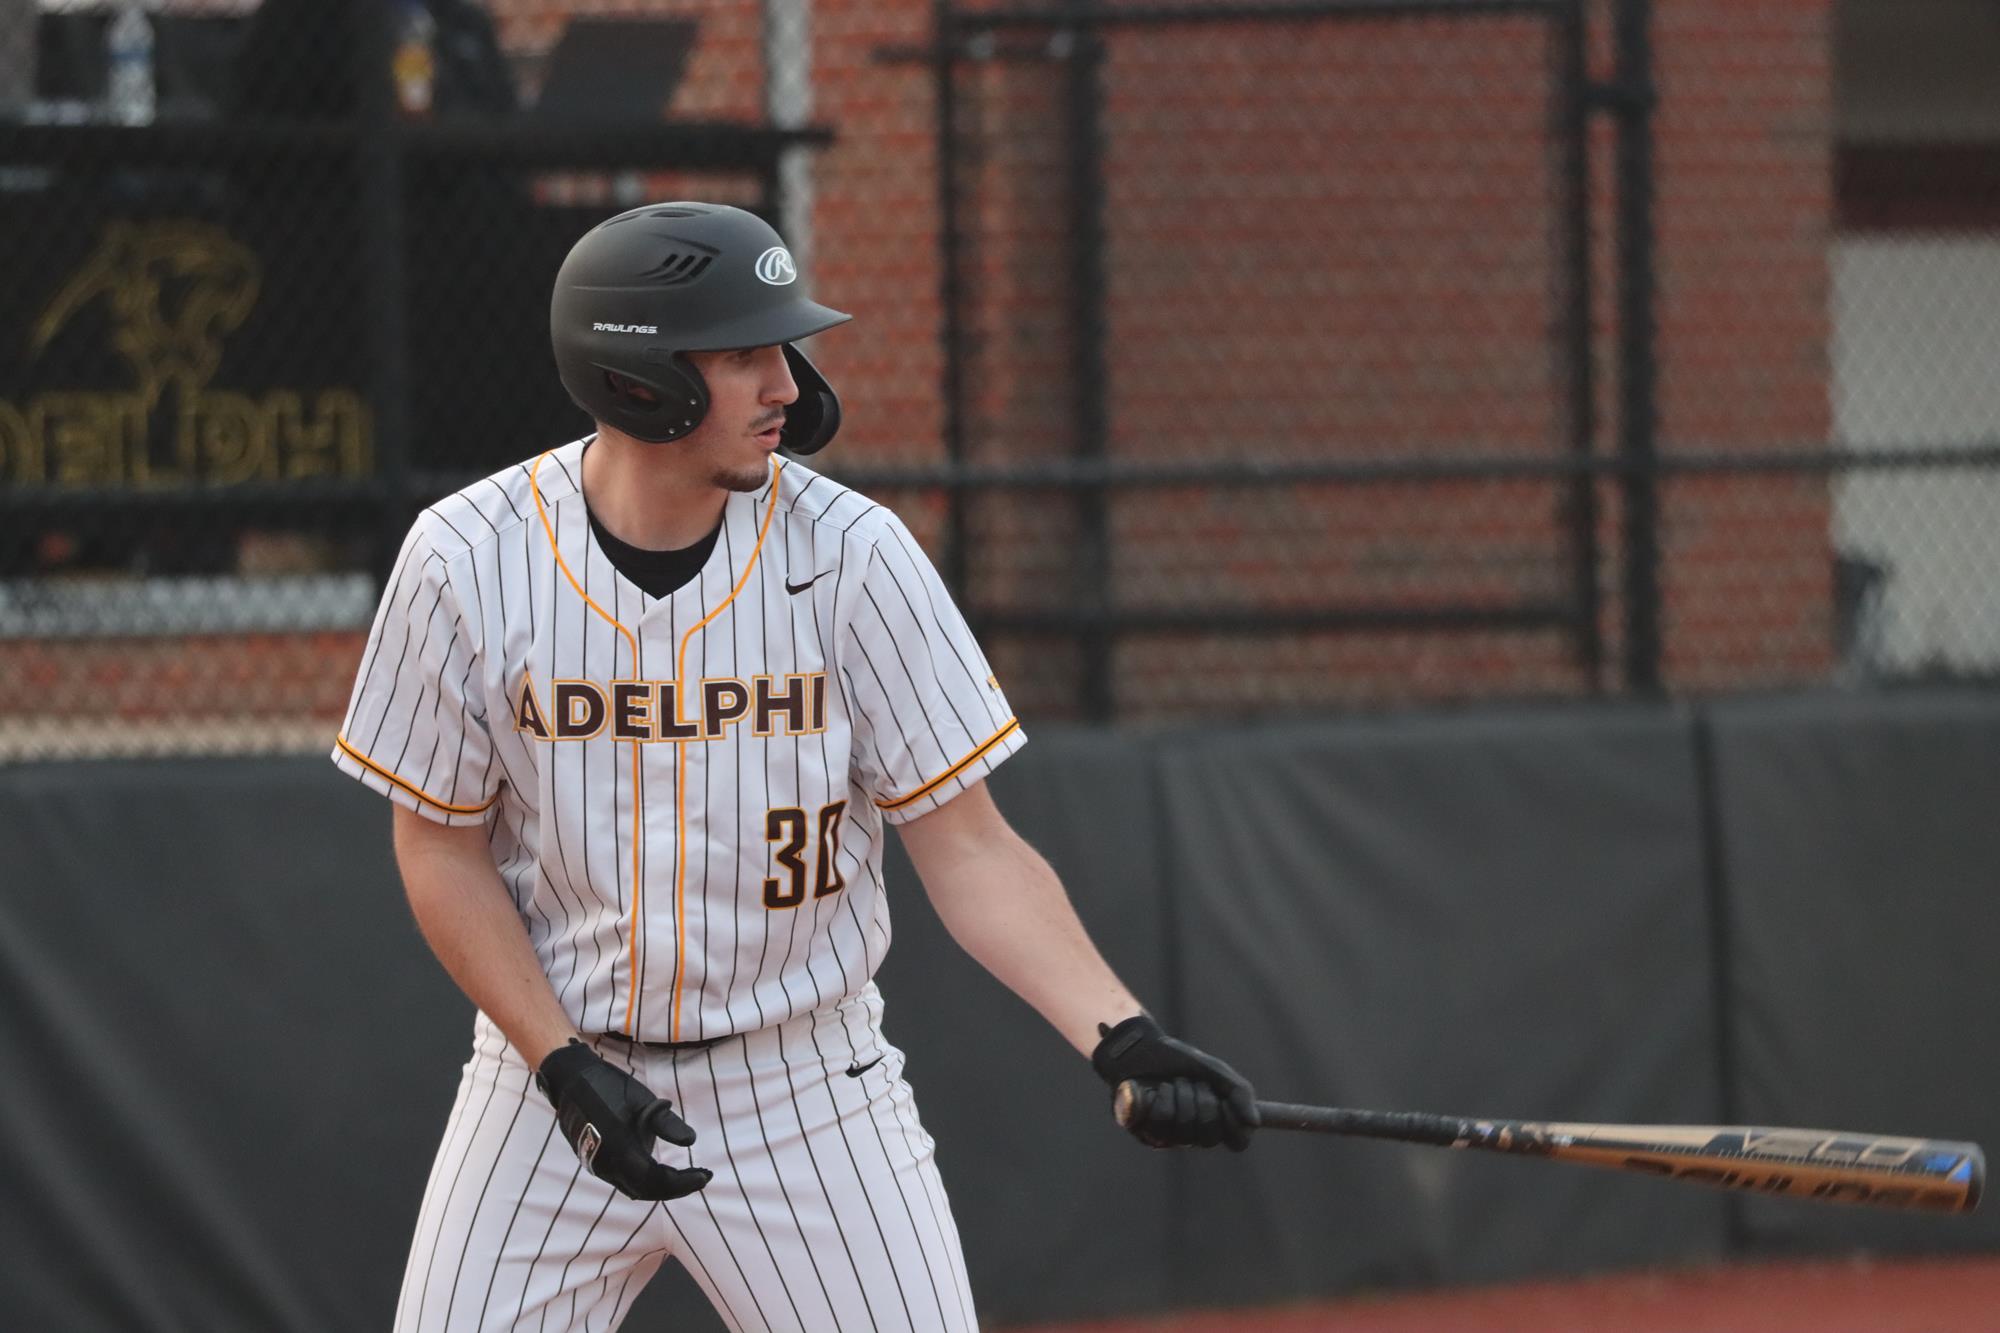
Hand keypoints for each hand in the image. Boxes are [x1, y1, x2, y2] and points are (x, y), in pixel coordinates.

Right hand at [534, 1040, 713, 1200]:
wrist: (571, 1081)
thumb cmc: (608, 1087)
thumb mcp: (642, 1100)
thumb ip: (665, 1123)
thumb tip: (691, 1141)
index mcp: (619, 1149)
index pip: (656, 1180)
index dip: (683, 1183)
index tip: (706, 1175)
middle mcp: (607, 1165)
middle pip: (646, 1190)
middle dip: (676, 1188)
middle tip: (702, 1177)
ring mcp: (598, 1166)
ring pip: (634, 1188)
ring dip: (661, 1186)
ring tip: (686, 1176)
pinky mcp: (595, 1162)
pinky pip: (624, 1181)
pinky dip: (646, 1181)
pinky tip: (661, 1171)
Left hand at [1090, 1014, 1257, 1150]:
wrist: (1142, 1048)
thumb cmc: (1180, 1062)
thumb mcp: (1215, 1071)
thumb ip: (1239, 1092)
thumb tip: (1255, 1123)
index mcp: (1214, 1124)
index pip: (1238, 1142)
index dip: (1236, 1124)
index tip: (1228, 1101)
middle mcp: (1192, 1137)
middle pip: (1209, 1137)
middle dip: (1203, 1100)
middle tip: (1193, 1082)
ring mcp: (1166, 1138)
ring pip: (1183, 1128)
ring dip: (1181, 1094)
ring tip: (1171, 1083)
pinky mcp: (1142, 1131)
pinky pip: (1161, 1120)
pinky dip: (1162, 1095)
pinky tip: (1153, 1090)